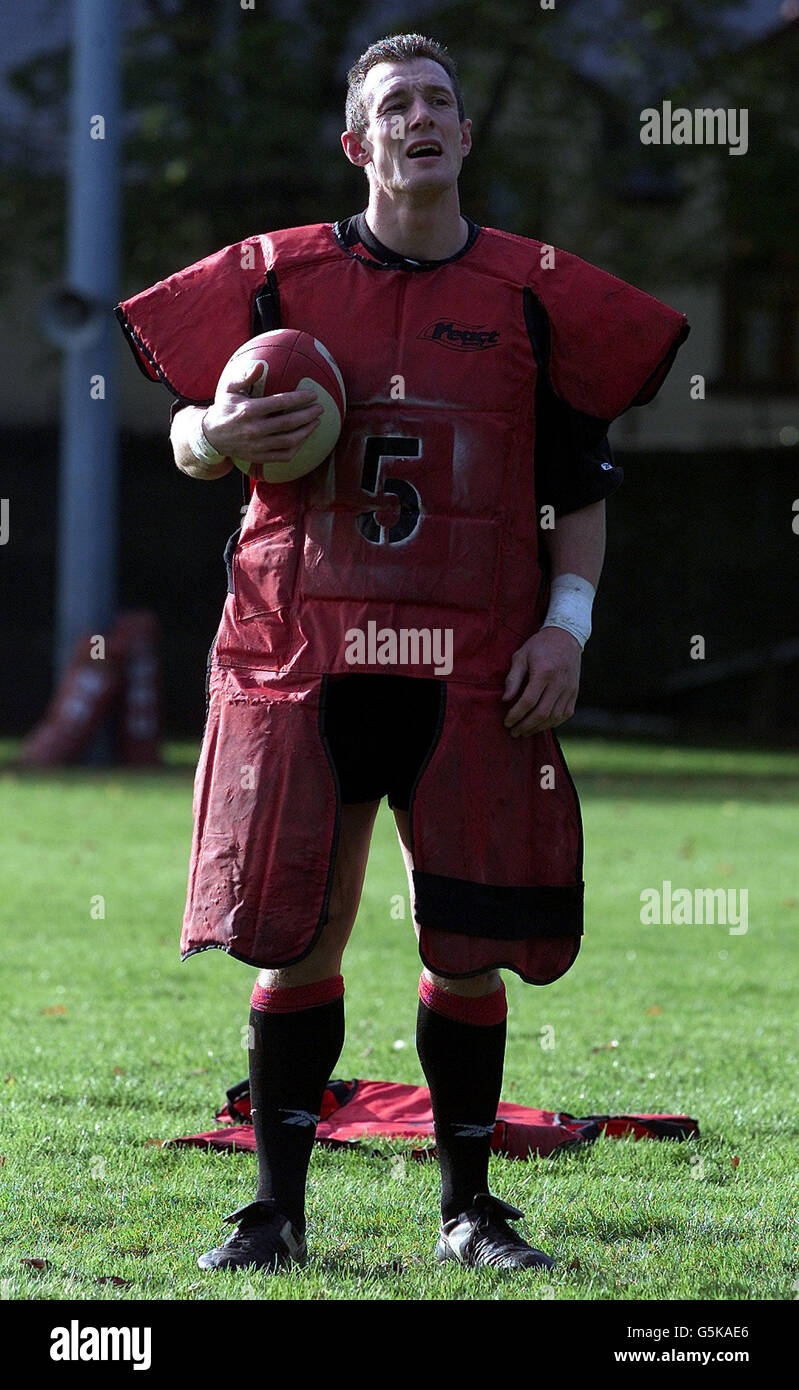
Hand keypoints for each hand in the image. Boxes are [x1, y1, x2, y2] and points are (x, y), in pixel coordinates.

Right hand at [202, 363, 323, 465]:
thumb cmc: (224, 408)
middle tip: (320, 409)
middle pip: (289, 423)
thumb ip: (246, 376)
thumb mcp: (230, 389)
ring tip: (316, 422)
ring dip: (306, 431)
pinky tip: (303, 438)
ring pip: (289, 441)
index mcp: (249, 410)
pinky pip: (284, 455)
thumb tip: (260, 365)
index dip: (299, 399)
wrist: (211, 436)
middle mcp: (254, 429)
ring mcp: (258, 446)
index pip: (280, 403)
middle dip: (308, 415)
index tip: (313, 395)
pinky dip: (297, 447)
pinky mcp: (259, 457)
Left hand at [502, 627, 581, 736]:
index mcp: (544, 672)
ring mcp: (569, 688)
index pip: (528, 701)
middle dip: (525, 726)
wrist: (565, 636)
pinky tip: (541, 725)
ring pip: (554, 717)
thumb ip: (512, 679)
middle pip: (542, 713)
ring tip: (525, 731)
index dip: (516, 715)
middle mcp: (559, 682)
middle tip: (513, 732)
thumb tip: (506, 700)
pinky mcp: (575, 692)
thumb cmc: (539, 646)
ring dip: (538, 728)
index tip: (506, 722)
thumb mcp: (521, 656)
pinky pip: (565, 714)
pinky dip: (552, 723)